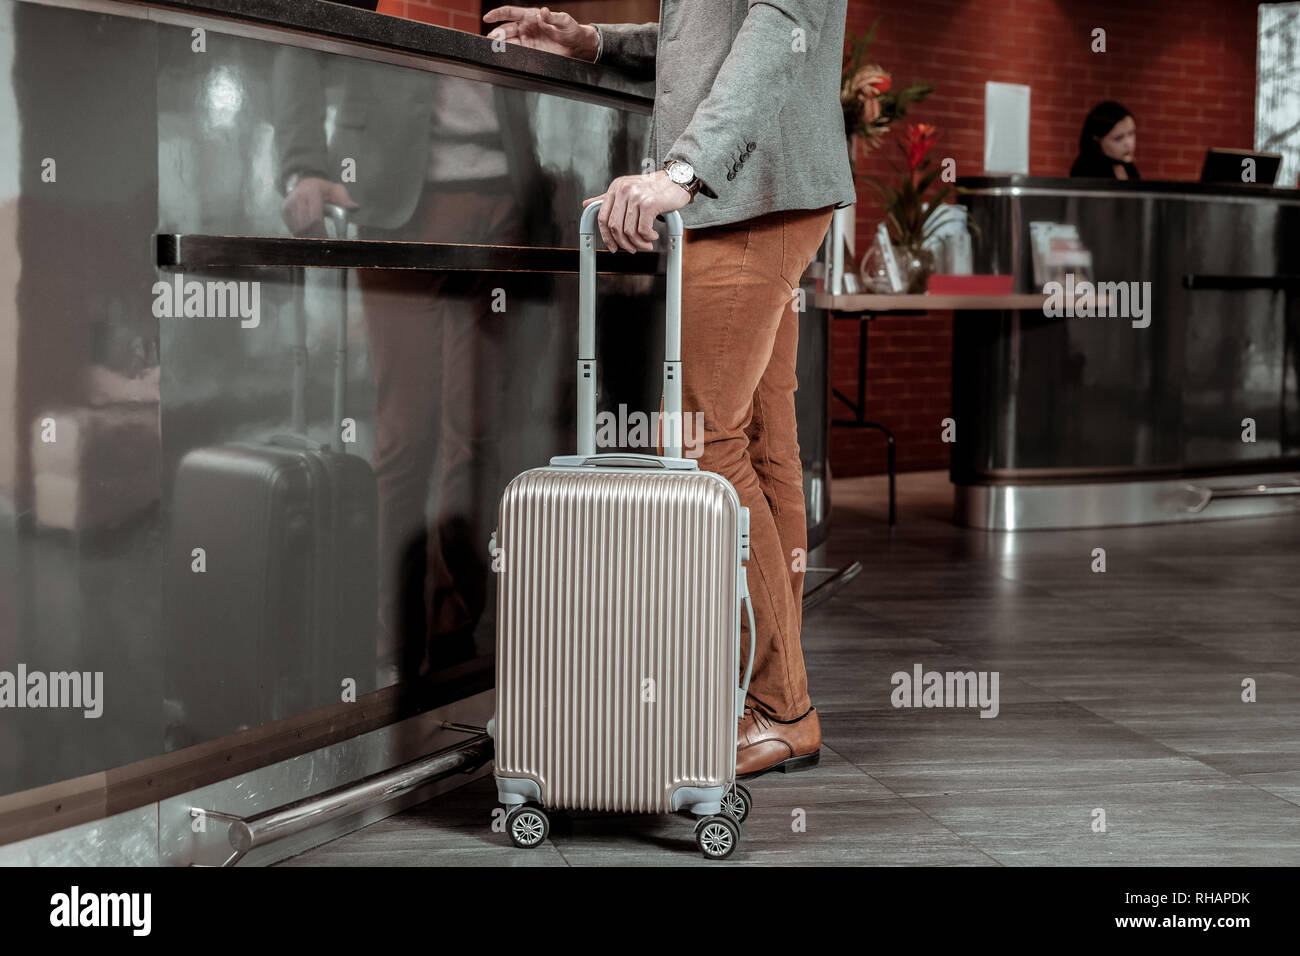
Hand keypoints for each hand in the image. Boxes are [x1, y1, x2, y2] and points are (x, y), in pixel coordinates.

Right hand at [281, 176, 357, 235]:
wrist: (305, 182)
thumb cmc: (324, 189)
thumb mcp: (337, 190)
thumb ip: (345, 199)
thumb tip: (355, 207)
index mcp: (313, 192)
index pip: (315, 218)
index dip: (322, 231)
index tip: (329, 240)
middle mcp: (298, 197)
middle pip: (307, 225)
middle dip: (316, 236)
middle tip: (324, 242)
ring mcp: (289, 203)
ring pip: (298, 228)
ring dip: (308, 236)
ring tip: (317, 240)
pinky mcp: (284, 209)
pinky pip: (291, 227)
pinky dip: (300, 234)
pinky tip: (308, 235)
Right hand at [483, 6, 599, 60]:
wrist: (577, 46)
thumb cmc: (571, 29)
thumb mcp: (564, 21)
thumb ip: (553, 17)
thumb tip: (544, 11)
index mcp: (531, 16)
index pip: (510, 13)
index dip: (498, 14)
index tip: (487, 17)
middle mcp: (526, 28)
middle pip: (506, 29)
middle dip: (497, 34)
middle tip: (492, 39)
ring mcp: (527, 40)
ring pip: (508, 42)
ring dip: (500, 45)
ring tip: (494, 48)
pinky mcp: (530, 52)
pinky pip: (516, 53)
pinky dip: (509, 55)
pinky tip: (504, 56)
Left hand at [583, 170, 690, 252]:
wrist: (677, 180)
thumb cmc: (654, 187)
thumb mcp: (627, 188)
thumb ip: (608, 197)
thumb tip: (587, 204)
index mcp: (615, 188)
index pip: (603, 217)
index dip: (606, 236)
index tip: (613, 247)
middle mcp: (623, 190)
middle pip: (615, 227)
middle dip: (624, 243)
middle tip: (633, 249)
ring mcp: (636, 196)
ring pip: (629, 231)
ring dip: (639, 243)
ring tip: (646, 244)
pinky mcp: (649, 203)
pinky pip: (643, 230)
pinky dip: (648, 238)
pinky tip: (653, 236)